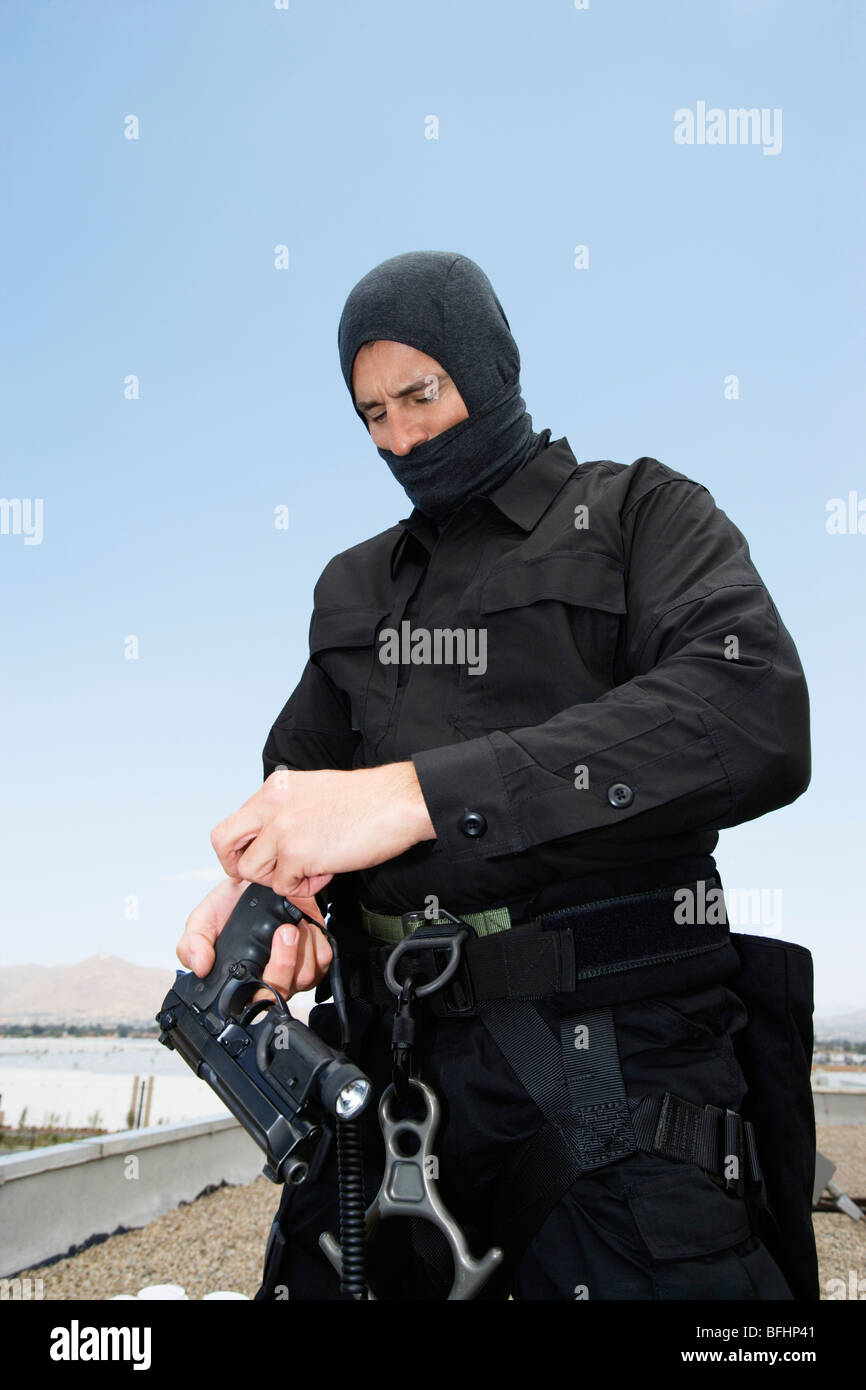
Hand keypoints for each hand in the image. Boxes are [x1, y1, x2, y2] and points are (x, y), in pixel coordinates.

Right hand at [176, 876, 332, 1000]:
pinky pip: (323, 958)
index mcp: (242, 980)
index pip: (252, 1004)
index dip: (259, 995)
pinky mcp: (316, 956)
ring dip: (300, 947)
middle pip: (282, 992)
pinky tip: (302, 925)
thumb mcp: (201, 922)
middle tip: (282, 932)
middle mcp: (269, 980)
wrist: (255, 882)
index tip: (258, 970)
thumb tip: (199, 967)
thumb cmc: (229, 906)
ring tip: (289, 923)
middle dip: (283, 964)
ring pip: (305, 976)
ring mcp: (294, 971)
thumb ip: (193, 944)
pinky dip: (315, 940)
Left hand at [209, 763, 435, 898]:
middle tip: (262, 874)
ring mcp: (281, 830)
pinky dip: (306, 887)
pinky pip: (285, 886)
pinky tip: (328, 870)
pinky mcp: (297, 854)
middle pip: (224, 843)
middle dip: (237, 866)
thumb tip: (274, 837)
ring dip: (281, 878)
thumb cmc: (367, 798)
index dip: (239, 848)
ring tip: (312, 869)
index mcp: (275, 788)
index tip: (251, 859)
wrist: (398, 801)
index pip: (234, 822)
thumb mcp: (314, 791)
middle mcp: (271, 805)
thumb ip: (287, 810)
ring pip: (254, 871)